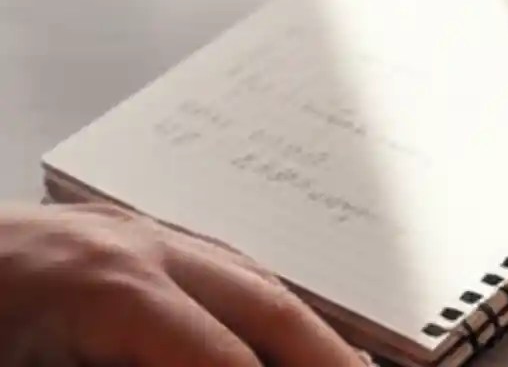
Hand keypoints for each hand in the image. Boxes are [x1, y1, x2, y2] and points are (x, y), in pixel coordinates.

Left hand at [0, 203, 365, 366]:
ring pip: (250, 276)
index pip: (224, 357)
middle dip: (325, 356)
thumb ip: (145, 364)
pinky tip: (278, 334)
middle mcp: (133, 246)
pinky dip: (259, 304)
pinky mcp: (118, 235)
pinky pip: (215, 266)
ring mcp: (129, 232)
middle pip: (265, 304)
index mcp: (104, 287)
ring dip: (305, 330)